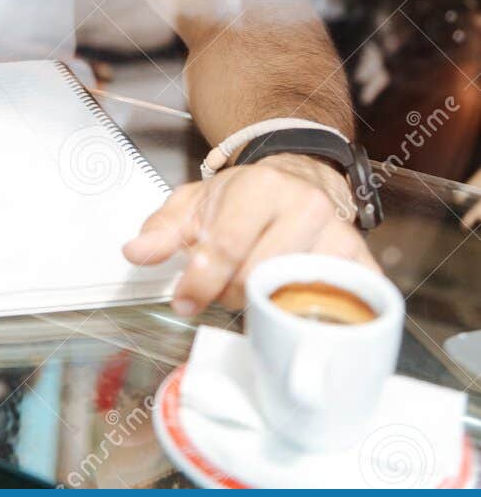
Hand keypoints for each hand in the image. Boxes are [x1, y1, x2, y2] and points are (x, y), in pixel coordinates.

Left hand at [122, 154, 380, 314]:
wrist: (300, 179)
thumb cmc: (246, 198)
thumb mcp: (196, 203)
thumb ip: (162, 228)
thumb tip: (136, 252)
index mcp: (260, 187)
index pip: (227, 246)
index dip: (201, 282)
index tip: (184, 301)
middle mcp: (305, 205)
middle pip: (261, 275)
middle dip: (231, 294)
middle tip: (224, 292)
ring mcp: (338, 233)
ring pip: (298, 293)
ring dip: (268, 307)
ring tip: (255, 298)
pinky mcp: (361, 260)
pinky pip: (346, 301)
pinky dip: (320, 316)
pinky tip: (297, 315)